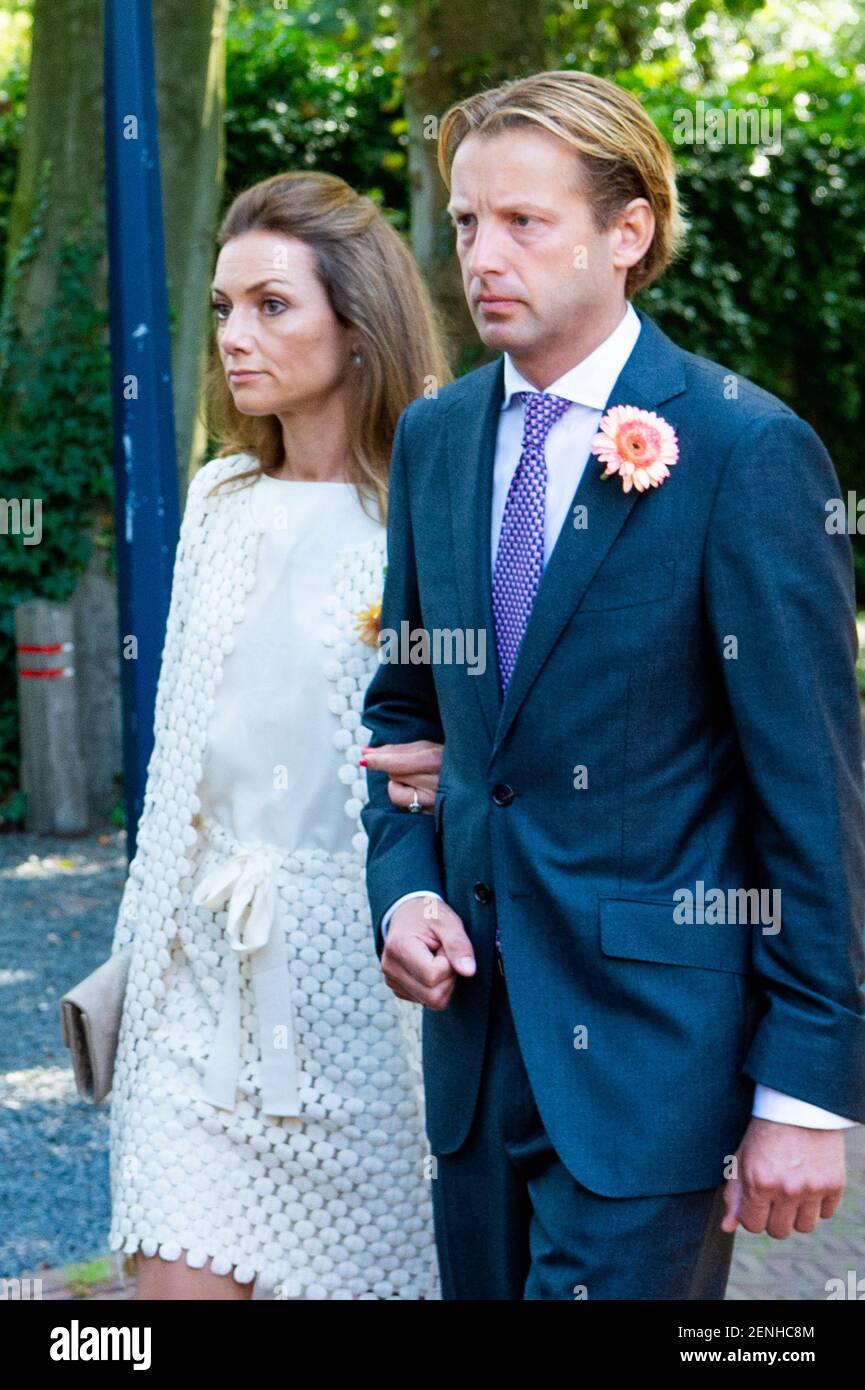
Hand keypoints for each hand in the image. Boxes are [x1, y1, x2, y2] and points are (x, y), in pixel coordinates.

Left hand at [361, 739, 442, 812]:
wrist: (474, 783)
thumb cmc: (447, 762)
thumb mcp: (428, 748)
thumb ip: (397, 750)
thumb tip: (365, 752)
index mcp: (437, 759)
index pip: (399, 762)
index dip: (379, 759)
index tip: (365, 757)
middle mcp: (437, 781)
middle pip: (396, 775)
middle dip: (395, 770)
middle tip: (410, 767)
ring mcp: (435, 802)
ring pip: (396, 793)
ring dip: (398, 786)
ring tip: (414, 781)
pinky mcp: (432, 815)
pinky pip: (405, 807)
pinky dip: (405, 800)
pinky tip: (416, 795)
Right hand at [381, 895, 475, 1007]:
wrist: (408, 914)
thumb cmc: (428, 914)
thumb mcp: (447, 921)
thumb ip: (458, 944)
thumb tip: (468, 972)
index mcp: (398, 947)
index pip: (433, 976)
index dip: (448, 963)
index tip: (443, 946)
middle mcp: (390, 968)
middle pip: (433, 996)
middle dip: (447, 976)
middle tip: (443, 953)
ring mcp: (392, 981)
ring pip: (432, 1002)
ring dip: (443, 982)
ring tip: (436, 958)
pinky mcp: (398, 989)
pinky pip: (427, 1001)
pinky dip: (435, 986)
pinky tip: (429, 967)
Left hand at [721, 1117, 845, 1237]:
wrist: (798, 1105)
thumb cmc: (765, 1131)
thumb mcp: (742, 1158)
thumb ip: (734, 1194)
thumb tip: (729, 1227)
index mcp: (759, 1183)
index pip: (753, 1225)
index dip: (753, 1214)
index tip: (757, 1200)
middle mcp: (787, 1189)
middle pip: (779, 1232)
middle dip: (774, 1217)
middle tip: (775, 1195)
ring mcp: (813, 1188)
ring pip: (804, 1227)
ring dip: (798, 1213)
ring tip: (794, 1189)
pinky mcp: (834, 1184)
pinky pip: (826, 1213)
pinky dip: (819, 1203)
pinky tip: (811, 1181)